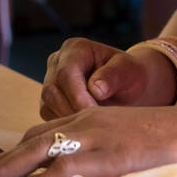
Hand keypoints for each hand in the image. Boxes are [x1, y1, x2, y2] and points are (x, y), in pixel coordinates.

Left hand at [0, 104, 176, 176]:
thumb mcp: (129, 150)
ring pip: (34, 152)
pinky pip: (62, 171)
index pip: (39, 134)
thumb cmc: (173, 145)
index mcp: (90, 120)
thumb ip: (102, 164)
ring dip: (3, 172)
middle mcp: (85, 122)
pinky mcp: (105, 154)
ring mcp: (93, 136)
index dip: (11, 154)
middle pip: (27, 141)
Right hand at [38, 38, 174, 119]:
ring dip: (68, 119)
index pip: (66, 73)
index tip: (96, 112)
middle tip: (94, 126)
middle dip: (73, 111)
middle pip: (52, 91)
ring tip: (92, 127)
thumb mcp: (128, 71)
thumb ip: (113, 76)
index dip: (78, 96)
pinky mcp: (49, 100)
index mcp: (76, 49)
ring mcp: (50, 81)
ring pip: (47, 105)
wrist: (126, 87)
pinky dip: (66, 125)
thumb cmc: (128, 75)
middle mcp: (57, 62)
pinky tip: (84, 128)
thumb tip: (95, 89)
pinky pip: (49, 116)